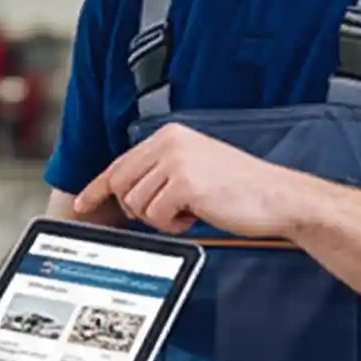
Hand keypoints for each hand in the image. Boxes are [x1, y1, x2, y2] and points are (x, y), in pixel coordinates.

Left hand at [73, 122, 304, 237]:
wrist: (278, 196)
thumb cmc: (240, 188)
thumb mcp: (194, 167)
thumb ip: (160, 172)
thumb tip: (125, 193)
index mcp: (170, 135)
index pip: (120, 162)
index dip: (98, 187)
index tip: (82, 203)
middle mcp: (169, 143)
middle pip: (122, 184)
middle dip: (138, 207)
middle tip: (171, 212)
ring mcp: (176, 161)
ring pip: (137, 203)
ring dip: (161, 217)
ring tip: (191, 210)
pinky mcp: (185, 184)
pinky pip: (156, 216)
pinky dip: (174, 224)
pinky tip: (198, 215)